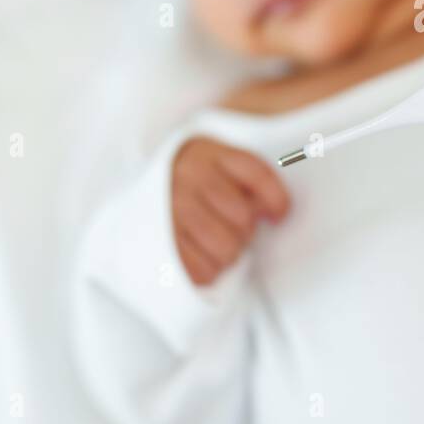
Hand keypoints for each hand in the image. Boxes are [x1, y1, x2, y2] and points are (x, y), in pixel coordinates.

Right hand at [170, 137, 289, 284]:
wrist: (144, 195)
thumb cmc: (196, 181)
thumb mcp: (223, 165)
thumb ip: (255, 181)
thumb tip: (277, 213)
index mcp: (207, 153)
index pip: (256, 174)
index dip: (276, 199)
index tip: (279, 215)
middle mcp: (186, 178)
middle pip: (243, 218)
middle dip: (247, 229)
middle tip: (234, 228)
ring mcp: (170, 210)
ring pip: (225, 248)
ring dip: (230, 252)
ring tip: (218, 242)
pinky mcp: (158, 243)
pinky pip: (202, 270)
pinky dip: (210, 270)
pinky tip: (203, 255)